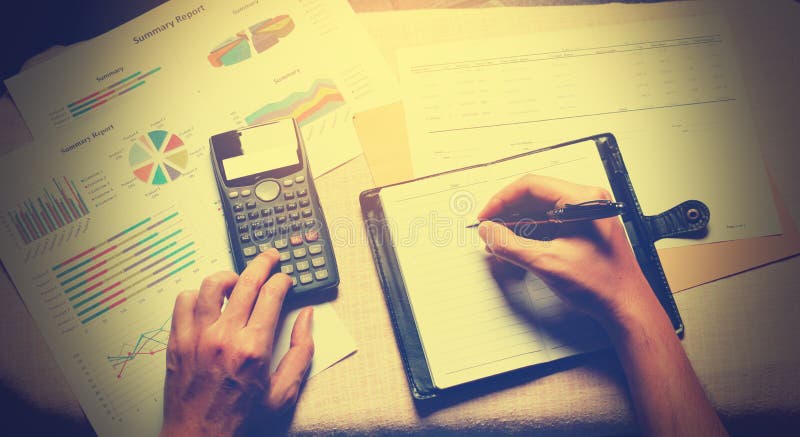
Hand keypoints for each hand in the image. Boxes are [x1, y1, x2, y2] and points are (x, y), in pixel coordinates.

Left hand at [160, 249, 313, 436]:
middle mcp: (224, 337)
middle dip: (262, 263)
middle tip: (269, 257)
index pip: (271, 295)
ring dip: (228, 276)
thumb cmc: (239, 418)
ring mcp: (197, 337)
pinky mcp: (177, 341)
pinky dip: (196, 295)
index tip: (286, 279)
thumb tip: (307, 319)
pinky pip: (183, 302)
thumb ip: (301, 352)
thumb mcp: (284, 392)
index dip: (282, 280)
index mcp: (253, 349)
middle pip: (245, 282)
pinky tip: (207, 302)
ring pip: (210, 285)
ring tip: (237, 278)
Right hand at [477, 174, 654, 325]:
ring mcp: (587, 214)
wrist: (626, 306)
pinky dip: (532, 233)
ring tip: (501, 242)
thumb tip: (489, 231)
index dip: (502, 200)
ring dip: (519, 225)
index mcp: (582, 199)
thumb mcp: (547, 262)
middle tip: (490, 230)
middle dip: (508, 214)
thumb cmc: (602, 284)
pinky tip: (519, 247)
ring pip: (542, 210)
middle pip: (535, 196)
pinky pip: (552, 222)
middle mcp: (587, 201)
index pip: (531, 185)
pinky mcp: (585, 228)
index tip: (486, 217)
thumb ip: (511, 244)